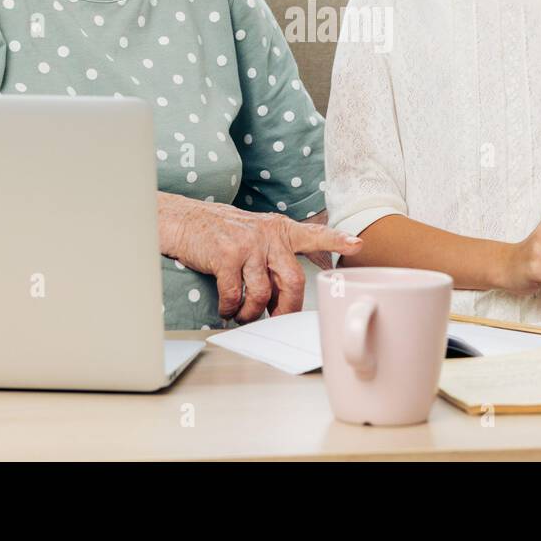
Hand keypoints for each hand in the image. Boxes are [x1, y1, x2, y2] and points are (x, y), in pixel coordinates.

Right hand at [157, 193, 362, 322]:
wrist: (183, 220)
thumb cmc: (220, 234)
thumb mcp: (254, 238)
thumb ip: (272, 261)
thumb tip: (282, 302)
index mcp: (279, 230)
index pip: (313, 235)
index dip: (336, 240)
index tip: (357, 244)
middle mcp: (268, 234)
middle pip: (293, 281)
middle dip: (287, 309)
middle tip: (276, 321)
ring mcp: (248, 244)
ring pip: (263, 294)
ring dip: (252, 313)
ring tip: (241, 315)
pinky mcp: (226, 255)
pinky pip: (236, 295)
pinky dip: (231, 309)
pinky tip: (225, 308)